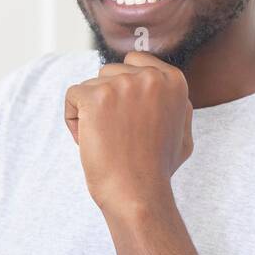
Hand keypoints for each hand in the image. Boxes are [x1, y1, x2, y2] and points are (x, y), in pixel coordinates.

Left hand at [63, 51, 192, 211]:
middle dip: (107, 101)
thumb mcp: (182, 131)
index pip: (135, 60)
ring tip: (106, 139)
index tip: (126, 116)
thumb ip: (173, 103)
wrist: (138, 194)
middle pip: (109, 72)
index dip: (123, 87)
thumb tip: (162, 83)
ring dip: (91, 111)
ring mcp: (123, 85)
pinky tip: (89, 140)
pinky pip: (72, 97)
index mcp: (173, 81)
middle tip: (118, 134)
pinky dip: (74, 120)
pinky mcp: (96, 96)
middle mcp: (150, 77)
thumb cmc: (157, 169)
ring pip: (90, 85)